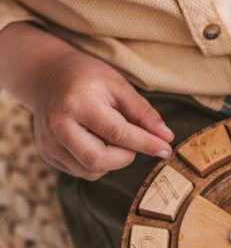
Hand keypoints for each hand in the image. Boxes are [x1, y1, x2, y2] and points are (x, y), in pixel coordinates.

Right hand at [31, 44, 174, 179]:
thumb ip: (143, 112)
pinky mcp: (47, 155)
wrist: (46, 76)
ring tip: (113, 137)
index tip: (166, 149)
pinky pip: (81, 171)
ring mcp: (48, 143)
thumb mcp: (118, 85)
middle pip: (98, 159)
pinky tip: (97, 141)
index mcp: (76, 103)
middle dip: (126, 157)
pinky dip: (98, 164)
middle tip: (135, 141)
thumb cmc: (87, 78)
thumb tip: (166, 138)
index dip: (144, 143)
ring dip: (113, 161)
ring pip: (91, 171)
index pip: (115, 132)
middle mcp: (57, 126)